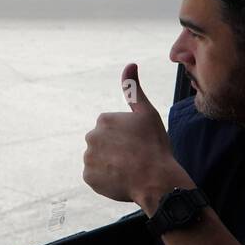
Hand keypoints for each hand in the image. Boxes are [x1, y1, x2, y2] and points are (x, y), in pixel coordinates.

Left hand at [83, 62, 189, 210]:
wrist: (156, 180)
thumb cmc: (154, 145)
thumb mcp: (147, 113)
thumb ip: (134, 90)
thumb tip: (130, 64)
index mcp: (103, 119)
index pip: (112, 129)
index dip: (127, 137)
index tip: (138, 143)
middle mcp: (91, 136)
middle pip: (104, 144)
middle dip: (116, 150)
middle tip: (134, 158)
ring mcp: (88, 158)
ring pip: (100, 160)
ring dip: (111, 165)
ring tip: (129, 170)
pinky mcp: (88, 177)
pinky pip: (96, 177)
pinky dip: (106, 179)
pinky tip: (122, 179)